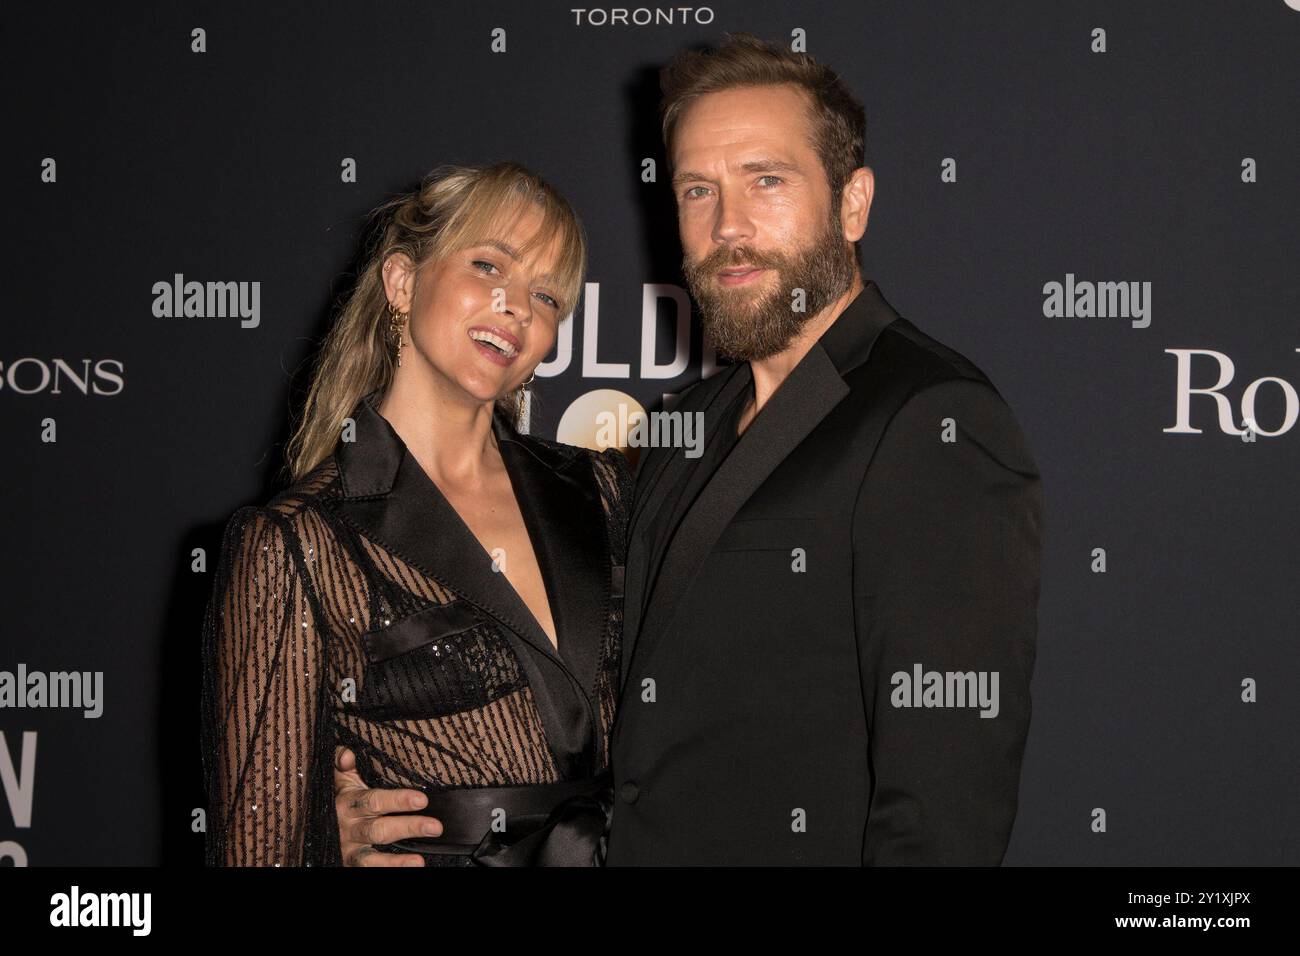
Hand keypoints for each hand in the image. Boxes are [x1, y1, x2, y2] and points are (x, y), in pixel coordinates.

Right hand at [333, 745, 443, 865]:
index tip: (422, 800)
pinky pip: (367, 870)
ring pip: (370, 858)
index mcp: (347, 803)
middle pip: (378, 830)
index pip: (374, 801)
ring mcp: (347, 849)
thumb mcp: (339, 779)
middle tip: (436, 827)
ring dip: (395, 862)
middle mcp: (346, 828)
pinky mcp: (348, 864)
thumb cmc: (337, 797)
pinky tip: (410, 867)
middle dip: (408, 828)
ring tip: (419, 862)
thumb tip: (347, 755)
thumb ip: (341, 763)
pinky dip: (387, 870)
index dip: (397, 801)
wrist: (312, 826)